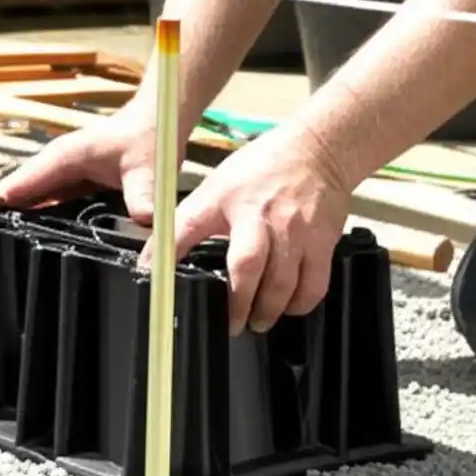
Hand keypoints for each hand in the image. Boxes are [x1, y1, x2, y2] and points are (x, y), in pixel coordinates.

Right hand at [0, 100, 180, 224]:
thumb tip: (141, 221)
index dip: (1, 209)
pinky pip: (48, 202)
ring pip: (31, 200)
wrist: (158, 120)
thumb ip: (142, 196)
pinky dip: (41, 218)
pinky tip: (40, 241)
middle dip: (5, 220)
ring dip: (21, 220)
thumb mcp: (147, 170)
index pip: (19, 185)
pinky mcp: (70, 182)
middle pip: (18, 195)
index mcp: (63, 157)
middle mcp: (55, 165)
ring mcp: (61, 173)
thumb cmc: (148, 137)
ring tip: (10, 253)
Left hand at [138, 124, 351, 335]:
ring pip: (282, 283)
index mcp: (227, 199)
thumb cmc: (263, 169)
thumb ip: (191, 219)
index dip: (168, 252)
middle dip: (238, 303)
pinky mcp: (322, 241)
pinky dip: (300, 303)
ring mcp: (295, 230)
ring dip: (268, 310)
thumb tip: (158, 256)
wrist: (318, 150)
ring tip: (257, 321)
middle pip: (247, 266)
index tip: (154, 275)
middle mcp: (261, 216)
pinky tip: (289, 306)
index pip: (188, 224)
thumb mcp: (218, 186)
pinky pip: (313, 283)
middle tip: (232, 324)